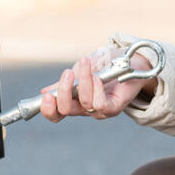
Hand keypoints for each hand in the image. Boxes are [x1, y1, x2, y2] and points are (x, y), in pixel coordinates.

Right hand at [39, 45, 154, 121]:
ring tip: (87, 64)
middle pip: (65, 110)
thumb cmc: (104, 65)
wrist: (130, 61)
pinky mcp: (114, 107)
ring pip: (84, 103)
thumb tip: (44, 92)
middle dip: (63, 91)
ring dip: (83, 82)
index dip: (47, 109)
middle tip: (67, 73)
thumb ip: (65, 82)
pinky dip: (97, 89)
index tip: (45, 95)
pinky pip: (101, 104)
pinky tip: (97, 77)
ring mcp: (99, 110)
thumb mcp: (80, 70)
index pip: (56, 113)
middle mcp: (84, 108)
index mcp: (73, 101)